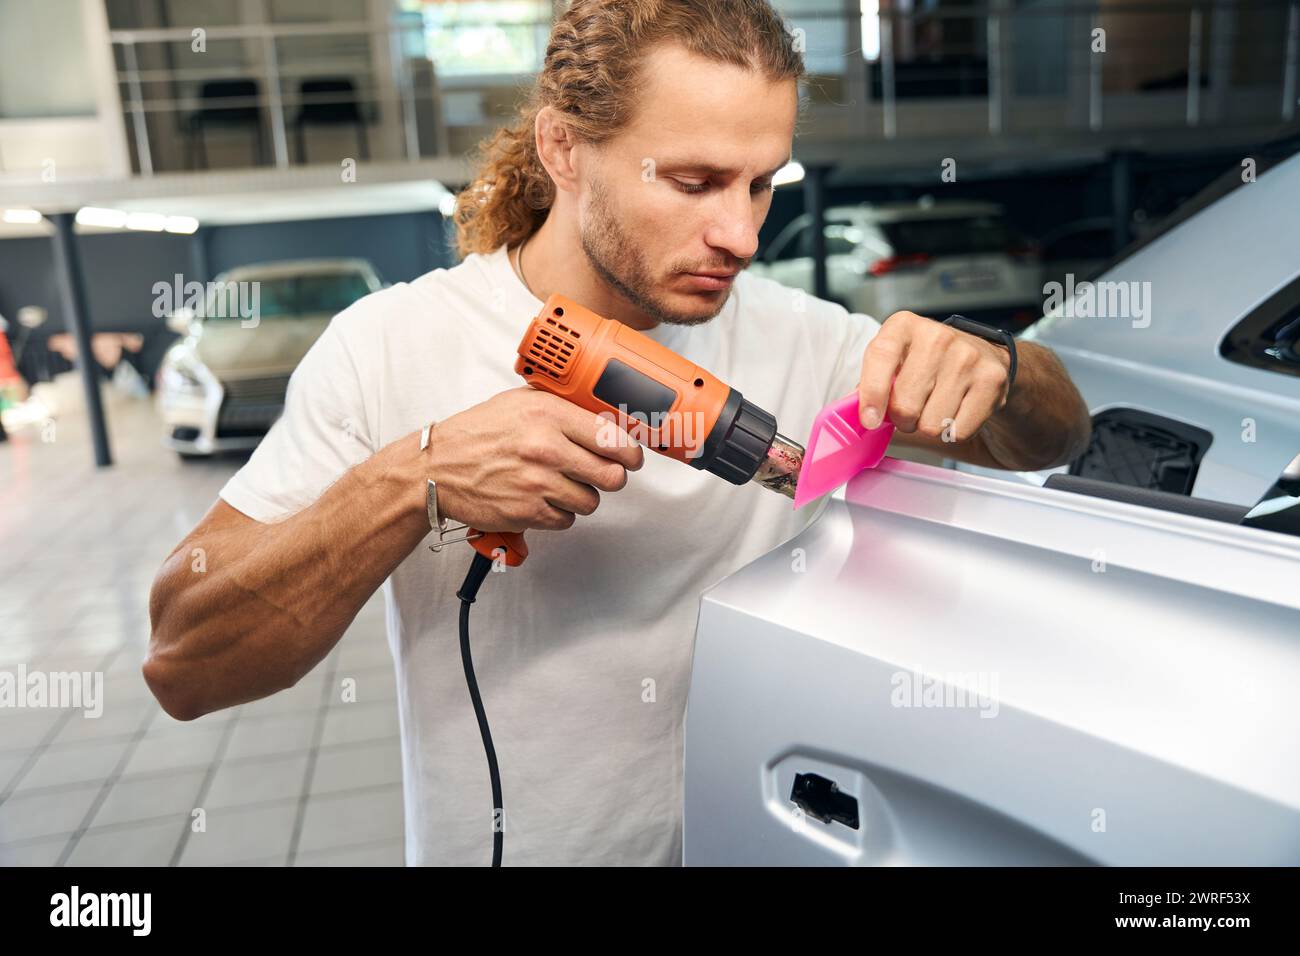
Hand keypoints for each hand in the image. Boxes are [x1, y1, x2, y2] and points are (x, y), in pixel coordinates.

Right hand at [423, 387, 643, 533]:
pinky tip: (542, 497)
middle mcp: (546, 448)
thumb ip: (564, 409)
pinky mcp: (528, 512)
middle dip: (612, 477)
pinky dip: (560, 513)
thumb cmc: (478, 434)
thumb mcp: (521, 403)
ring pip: (592, 501)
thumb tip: (607, 420)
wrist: (436, 468)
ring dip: (583, 495)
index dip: (630, 452)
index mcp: (548, 415)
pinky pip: (567, 520)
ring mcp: (538, 483)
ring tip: (561, 483)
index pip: (613, 438)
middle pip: (612, 476)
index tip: (631, 457)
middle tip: (602, 473)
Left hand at [858, 311, 1010, 443]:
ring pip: (932, 423)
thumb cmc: (925, 364)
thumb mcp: (893, 362)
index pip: (881, 356)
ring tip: (935, 407)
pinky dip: (953, 432)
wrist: (981, 356)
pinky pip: (959, 430)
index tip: (869, 421)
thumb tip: (847, 414)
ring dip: (928, 426)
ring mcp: (967, 356)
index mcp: (902, 326)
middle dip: (903, 420)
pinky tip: (956, 410)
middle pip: (905, 405)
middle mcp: (936, 336)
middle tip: (910, 411)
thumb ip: (868, 386)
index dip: (872, 394)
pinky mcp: (991, 379)